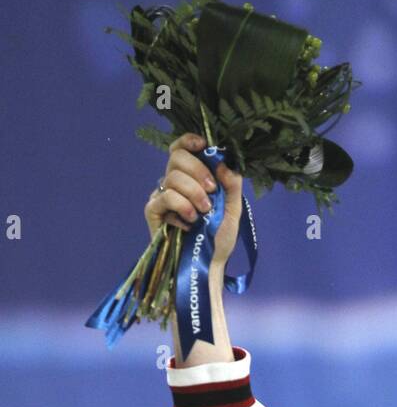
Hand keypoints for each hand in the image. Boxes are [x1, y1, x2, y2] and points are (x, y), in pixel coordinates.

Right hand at [144, 132, 242, 270]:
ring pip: (172, 176)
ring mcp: (161, 196)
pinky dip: (182, 206)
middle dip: (198, 171)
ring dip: (194, 193)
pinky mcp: (153, 211)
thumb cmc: (218, 239)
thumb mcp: (233, 210)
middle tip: (212, 191)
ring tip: (205, 212)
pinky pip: (165, 196)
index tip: (203, 145)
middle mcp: (173, 183)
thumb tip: (224, 164)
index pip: (182, 149)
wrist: (208, 265)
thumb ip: (232, 185)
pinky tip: (190, 222)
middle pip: (177, 157)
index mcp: (190, 178)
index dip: (189, 141)